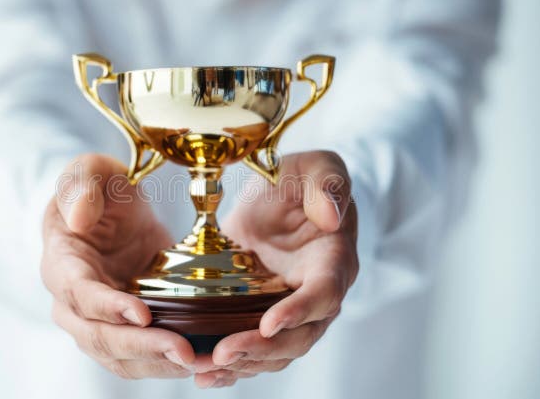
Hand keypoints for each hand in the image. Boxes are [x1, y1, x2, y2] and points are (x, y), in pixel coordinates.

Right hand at [41, 154, 195, 378]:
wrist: (113, 209)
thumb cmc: (99, 188)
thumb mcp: (91, 171)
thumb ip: (81, 185)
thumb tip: (78, 219)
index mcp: (61, 263)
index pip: (79, 294)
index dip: (108, 307)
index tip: (142, 313)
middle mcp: (72, 303)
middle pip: (99, 337)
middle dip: (142, 347)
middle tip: (183, 350)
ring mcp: (97, 321)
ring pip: (120, 358)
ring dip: (158, 363)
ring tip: (198, 361)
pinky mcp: (123, 329)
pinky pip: (140, 357)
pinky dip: (166, 364)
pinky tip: (200, 359)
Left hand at [195, 151, 358, 387]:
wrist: (280, 194)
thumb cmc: (303, 178)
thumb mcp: (318, 165)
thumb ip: (328, 183)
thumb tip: (331, 216)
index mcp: (335, 261)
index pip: (325, 294)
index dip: (300, 311)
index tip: (269, 322)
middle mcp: (317, 294)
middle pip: (300, 335)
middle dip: (262, 348)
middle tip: (224, 353)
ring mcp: (290, 308)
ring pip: (275, 351)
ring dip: (243, 365)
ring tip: (206, 370)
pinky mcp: (263, 313)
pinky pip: (254, 347)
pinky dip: (232, 365)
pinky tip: (204, 373)